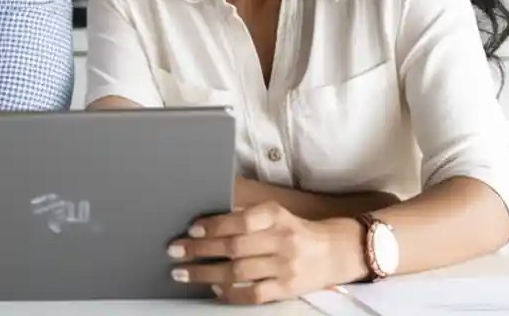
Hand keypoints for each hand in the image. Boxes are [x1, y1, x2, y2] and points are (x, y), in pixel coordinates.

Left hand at [167, 200, 367, 304]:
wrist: (334, 252)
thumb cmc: (294, 230)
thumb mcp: (275, 215)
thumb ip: (246, 217)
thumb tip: (205, 223)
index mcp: (276, 216)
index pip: (241, 220)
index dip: (214, 225)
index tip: (191, 228)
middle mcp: (282, 240)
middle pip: (234, 247)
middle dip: (200, 250)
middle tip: (175, 251)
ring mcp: (285, 267)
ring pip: (239, 272)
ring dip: (206, 273)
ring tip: (183, 273)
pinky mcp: (287, 289)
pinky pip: (253, 294)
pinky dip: (230, 293)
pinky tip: (214, 289)